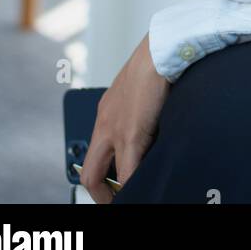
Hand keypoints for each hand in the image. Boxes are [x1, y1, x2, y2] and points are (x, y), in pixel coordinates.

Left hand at [80, 33, 169, 203]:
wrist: (161, 50)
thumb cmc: (157, 62)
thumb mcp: (140, 90)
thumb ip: (137, 111)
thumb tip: (149, 128)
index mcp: (106, 112)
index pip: (95, 154)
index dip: (102, 176)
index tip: (114, 184)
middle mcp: (104, 124)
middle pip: (89, 173)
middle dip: (100, 194)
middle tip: (117, 199)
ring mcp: (114, 131)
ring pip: (101, 177)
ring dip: (116, 191)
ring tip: (132, 195)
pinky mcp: (130, 135)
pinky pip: (127, 173)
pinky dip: (133, 185)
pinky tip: (143, 185)